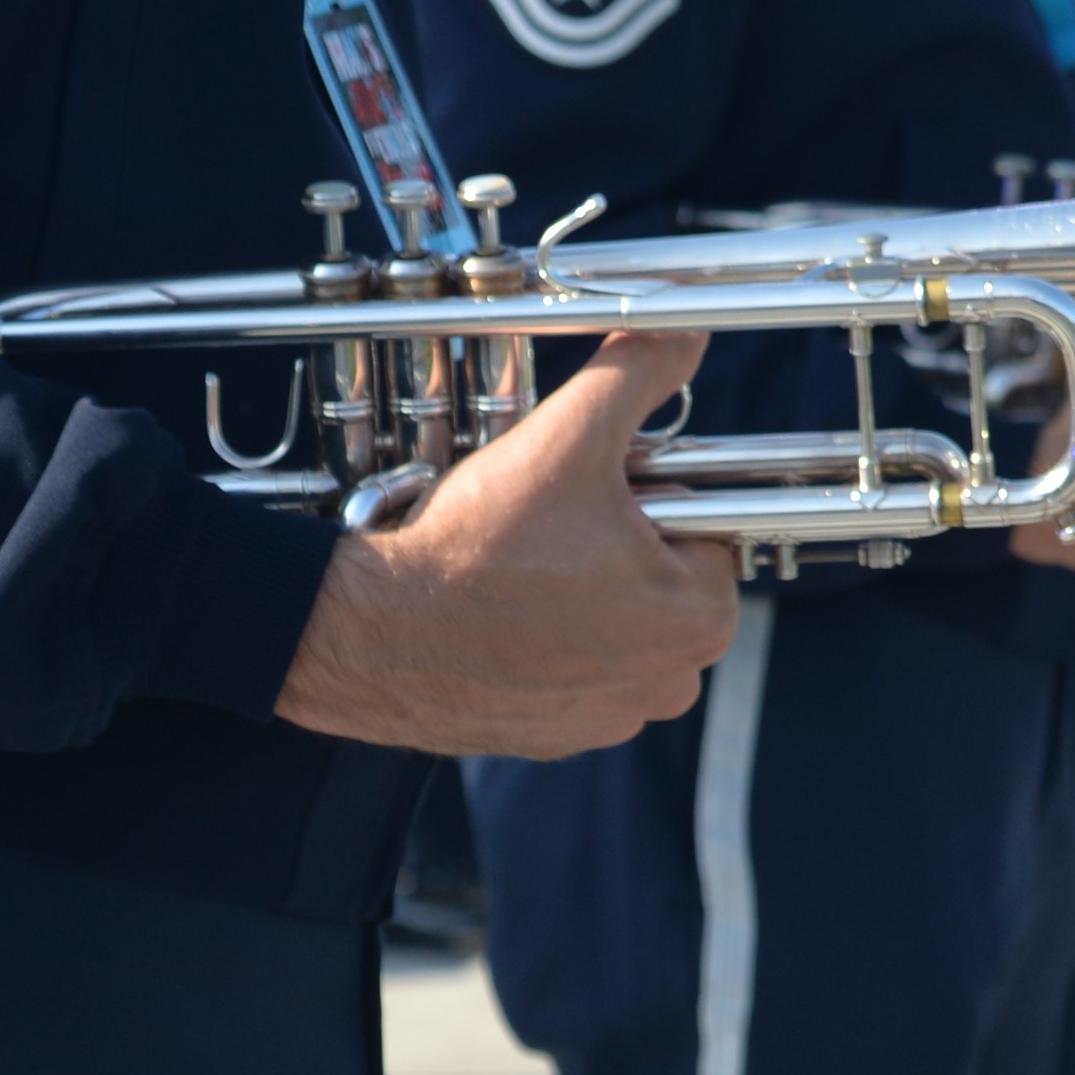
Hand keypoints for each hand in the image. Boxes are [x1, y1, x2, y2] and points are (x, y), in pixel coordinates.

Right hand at [273, 332, 738, 759]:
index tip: (583, 492)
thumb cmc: (476, 546)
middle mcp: (670, 684)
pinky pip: (570, 667)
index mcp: (701, 617)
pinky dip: (544, 639)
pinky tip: (499, 614)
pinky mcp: (556, 738)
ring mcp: (611, 718)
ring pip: (615, 619)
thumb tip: (690, 336)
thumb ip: (638, 373)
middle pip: (661, 573)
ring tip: (517, 567)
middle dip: (614, 542)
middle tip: (544, 524)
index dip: (641, 492)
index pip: (701, 524)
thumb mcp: (568, 435)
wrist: (373, 636)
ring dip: (580, 590)